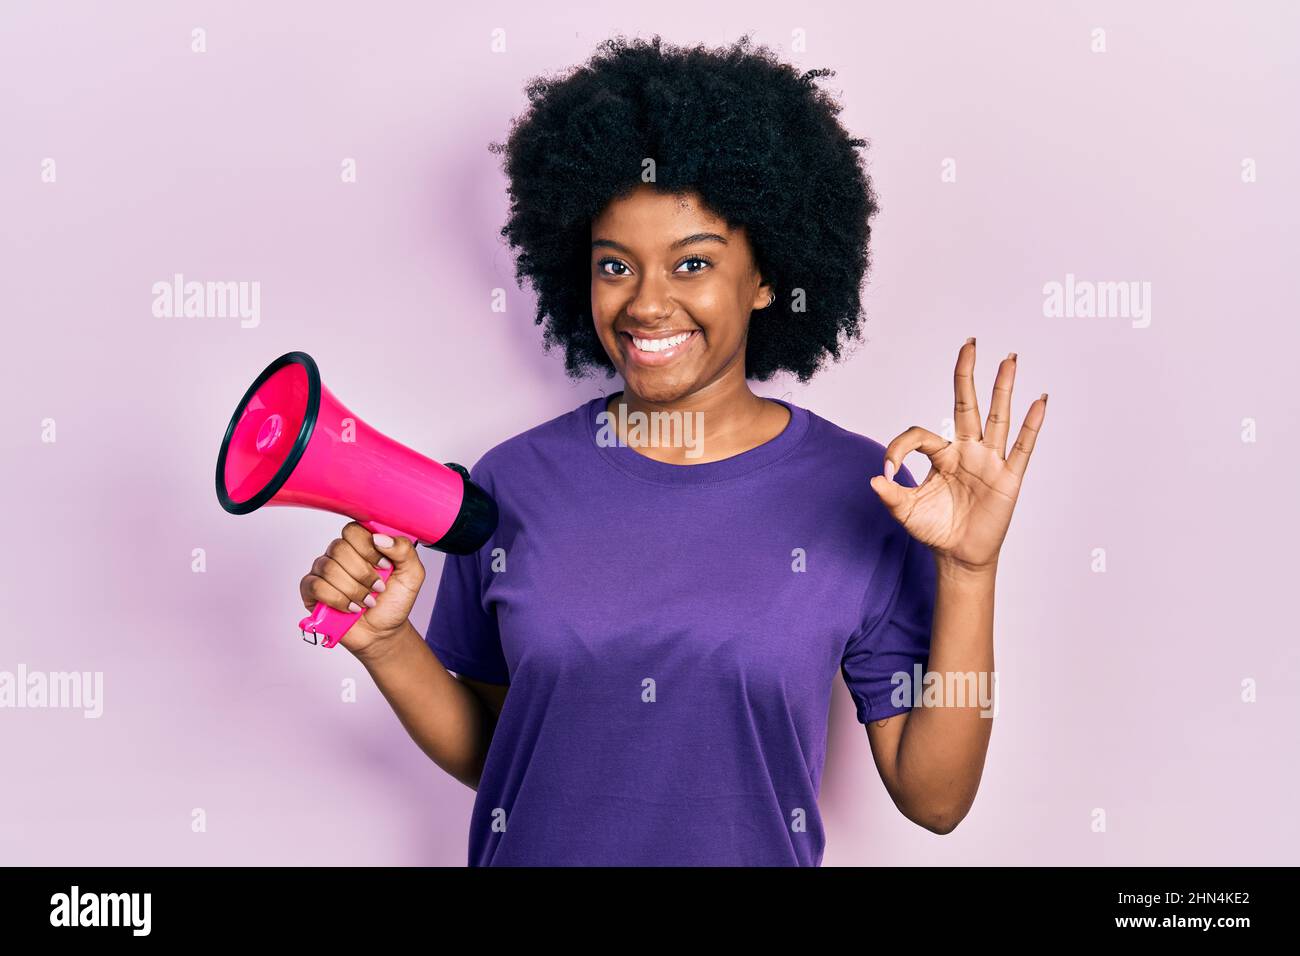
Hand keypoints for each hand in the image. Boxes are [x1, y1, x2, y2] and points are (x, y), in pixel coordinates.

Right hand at [298, 521, 426, 658]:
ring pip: (328, 568)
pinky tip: (350, 608)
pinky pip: (315, 586)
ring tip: (366, 601)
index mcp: (362, 544)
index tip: (385, 566)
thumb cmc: (394, 601)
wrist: (383, 632)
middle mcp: (339, 554)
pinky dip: (337, 599)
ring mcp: (323, 571)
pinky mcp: (311, 590)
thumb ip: (404, 550)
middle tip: (378, 588)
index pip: (353, 530)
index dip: (368, 549)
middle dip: (363, 574)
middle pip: (339, 549)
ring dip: (353, 590)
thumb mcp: (412, 574)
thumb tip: (379, 537)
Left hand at [869, 337, 1045, 573]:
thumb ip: (891, 495)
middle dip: (967, 374)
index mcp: (941, 456)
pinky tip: (1039, 401)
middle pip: (967, 404)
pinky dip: (1032, 425)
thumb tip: (875, 478)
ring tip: (1009, 359)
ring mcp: (989, 461)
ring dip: (1003, 388)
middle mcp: (967, 451)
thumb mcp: (906, 512)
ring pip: (997, 417)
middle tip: (970, 343)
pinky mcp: (1008, 478)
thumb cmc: (935, 530)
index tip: (889, 469)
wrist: (959, 557)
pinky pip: (1023, 448)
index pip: (921, 434)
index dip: (900, 446)